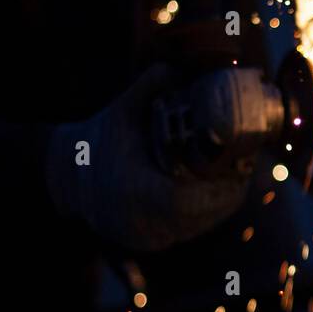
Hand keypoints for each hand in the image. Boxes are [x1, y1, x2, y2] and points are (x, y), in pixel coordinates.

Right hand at [46, 65, 248, 250]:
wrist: (68, 177)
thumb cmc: (97, 142)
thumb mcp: (120, 111)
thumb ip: (148, 87)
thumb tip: (177, 69)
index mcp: (135, 191)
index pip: (188, 201)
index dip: (220, 189)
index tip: (239, 169)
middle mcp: (142, 222)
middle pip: (203, 216)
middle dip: (229, 193)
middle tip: (244, 168)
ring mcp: (146, 237)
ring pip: (199, 227)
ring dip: (221, 205)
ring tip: (235, 178)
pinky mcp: (150, 242)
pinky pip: (189, 232)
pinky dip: (206, 214)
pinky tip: (215, 193)